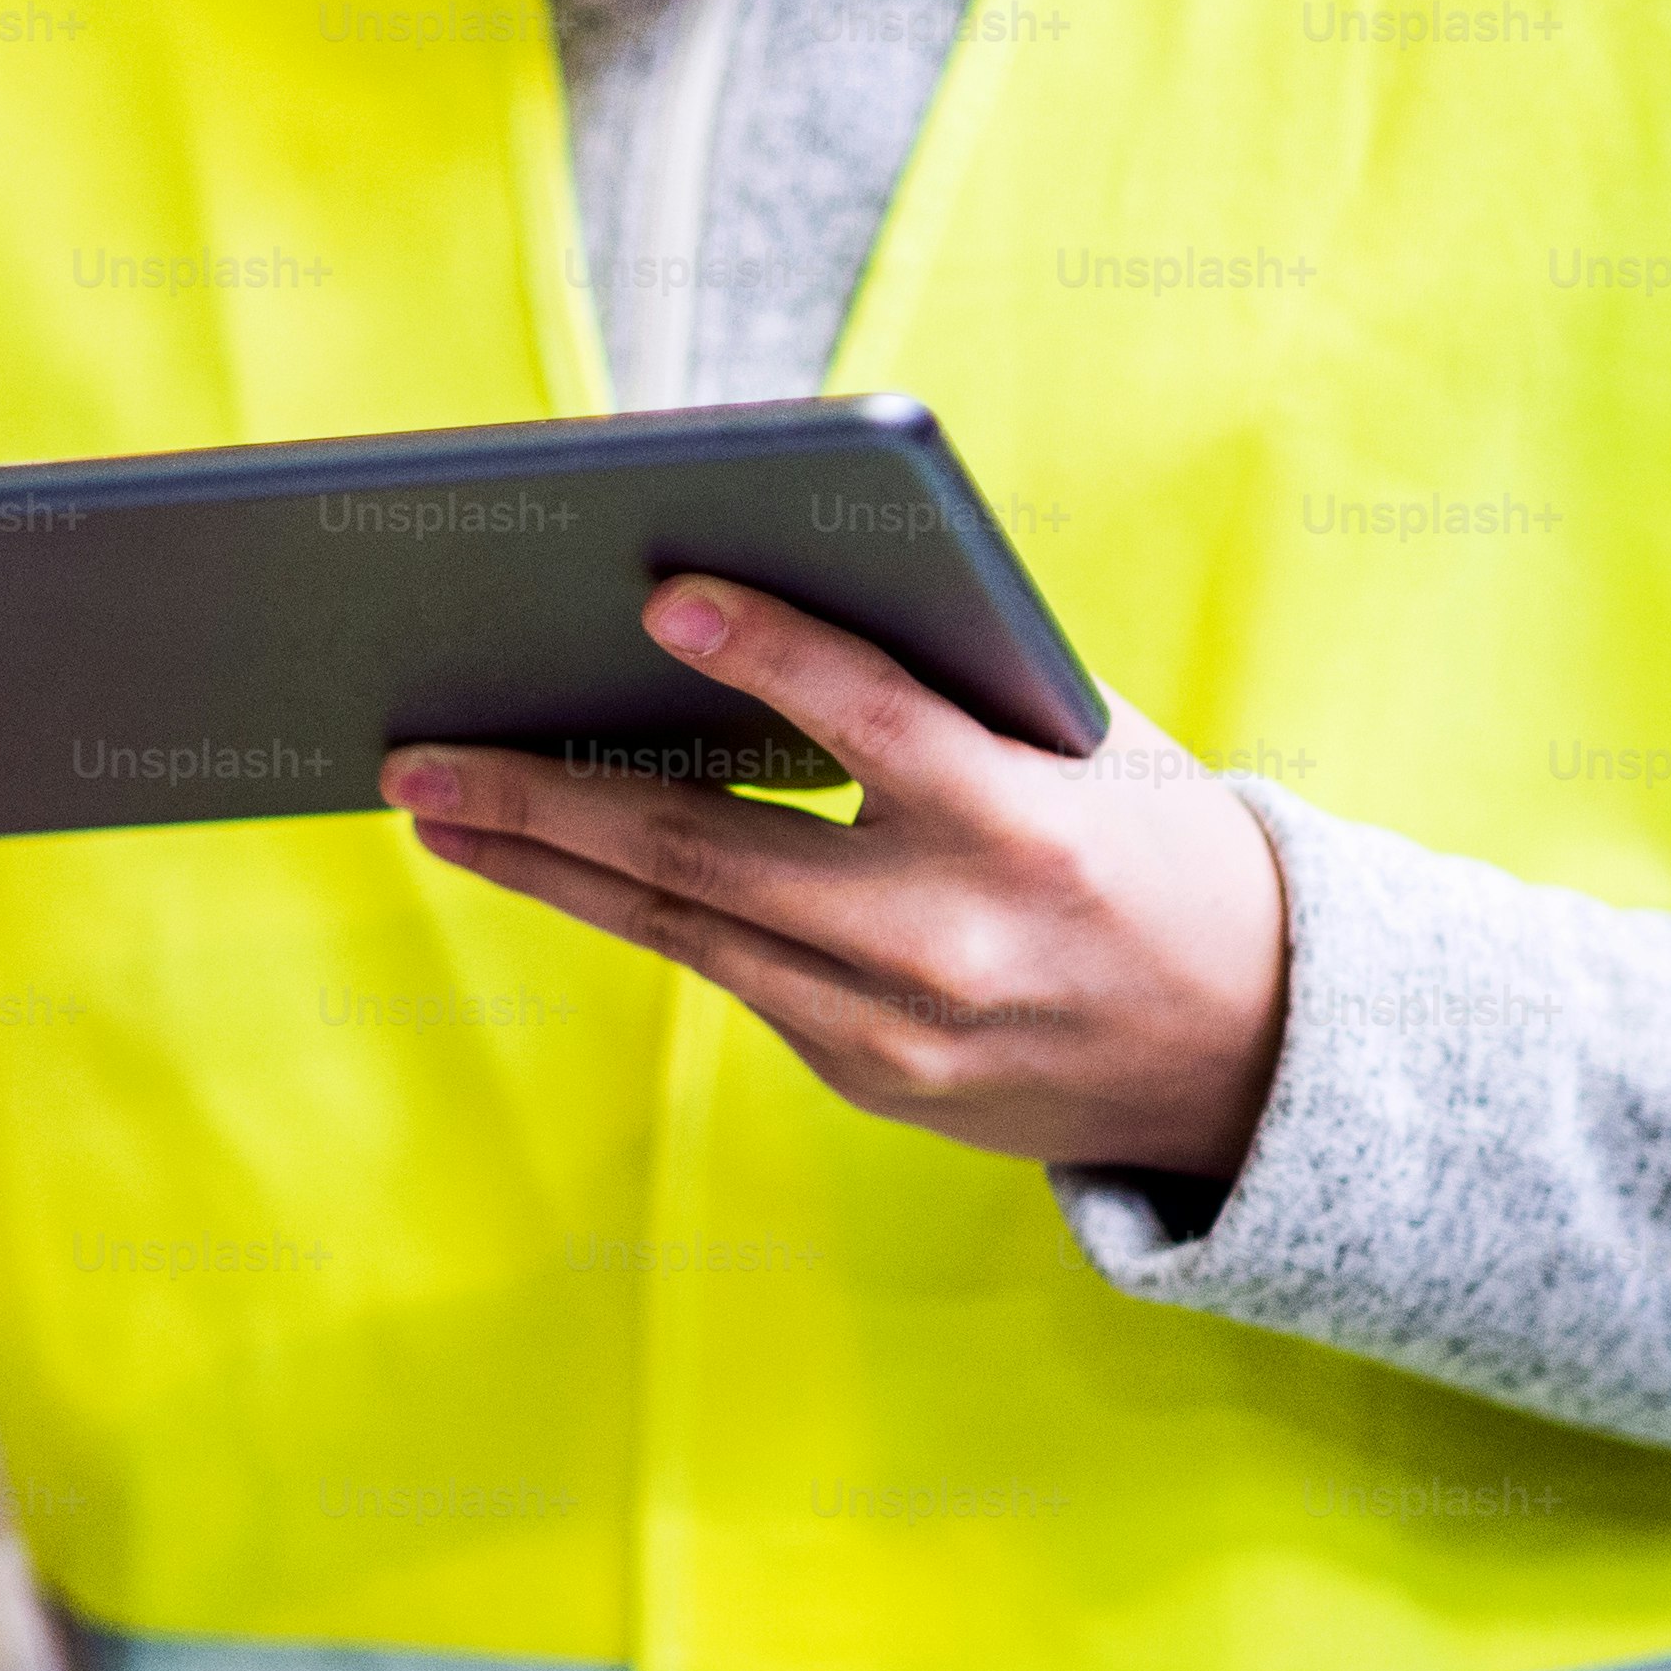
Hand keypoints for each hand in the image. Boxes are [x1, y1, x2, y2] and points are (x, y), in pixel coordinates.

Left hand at [378, 577, 1290, 1177]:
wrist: (1252, 1056)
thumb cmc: (1158, 849)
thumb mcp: (1090, 748)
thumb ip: (947, 689)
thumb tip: (744, 613)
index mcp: (1029, 827)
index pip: (873, 724)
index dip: (766, 652)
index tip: (657, 594)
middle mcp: (952, 940)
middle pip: (708, 854)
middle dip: (542, 798)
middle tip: (417, 753)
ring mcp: (899, 1029)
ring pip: (683, 929)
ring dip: (542, 865)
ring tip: (434, 806)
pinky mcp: (867, 1076)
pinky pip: (731, 972)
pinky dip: (637, 907)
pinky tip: (550, 859)